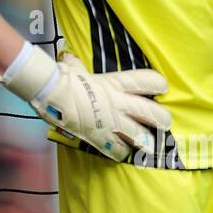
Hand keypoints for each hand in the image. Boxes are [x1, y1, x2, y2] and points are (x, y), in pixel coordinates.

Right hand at [38, 51, 170, 160]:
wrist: (48, 90)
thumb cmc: (61, 76)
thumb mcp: (74, 67)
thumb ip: (77, 65)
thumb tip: (67, 58)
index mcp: (115, 83)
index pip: (147, 81)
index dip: (158, 84)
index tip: (162, 87)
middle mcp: (118, 103)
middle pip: (152, 113)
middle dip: (162, 120)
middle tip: (164, 123)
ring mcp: (110, 122)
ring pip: (140, 136)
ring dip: (146, 142)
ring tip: (150, 146)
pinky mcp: (99, 137)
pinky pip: (117, 150)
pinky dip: (122, 153)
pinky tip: (123, 153)